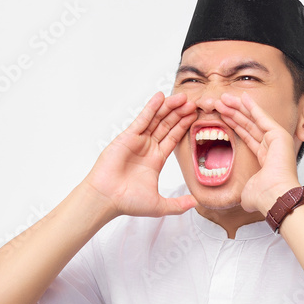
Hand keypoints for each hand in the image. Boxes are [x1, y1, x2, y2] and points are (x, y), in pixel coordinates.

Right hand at [83, 91, 196, 217]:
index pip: (173, 138)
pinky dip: (151, 108)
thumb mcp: (159, 205)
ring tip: (182, 97)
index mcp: (155, 160)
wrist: (106, 199)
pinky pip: (142, 120)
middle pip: (166, 125)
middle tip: (192, 102)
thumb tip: (196, 202)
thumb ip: (178, 204)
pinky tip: (160, 97)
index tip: (194, 116)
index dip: (183, 126)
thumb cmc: (127, 202)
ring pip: (156, 120)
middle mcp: (147, 148)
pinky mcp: (127, 137)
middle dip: (179, 114)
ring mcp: (137, 141)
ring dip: (169, 108)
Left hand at [215, 92, 300, 214]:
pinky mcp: (279, 135)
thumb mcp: (248, 191)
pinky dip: (252, 107)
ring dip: (238, 108)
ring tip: (224, 98)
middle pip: (249, 125)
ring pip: (253, 119)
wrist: (274, 197)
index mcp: (265, 159)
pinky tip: (242, 98)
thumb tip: (245, 201)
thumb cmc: (263, 197)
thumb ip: (246, 190)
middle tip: (220, 103)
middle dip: (234, 113)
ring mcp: (276, 140)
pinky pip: (262, 117)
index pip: (248, 137)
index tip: (223, 117)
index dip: (235, 126)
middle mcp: (272, 148)